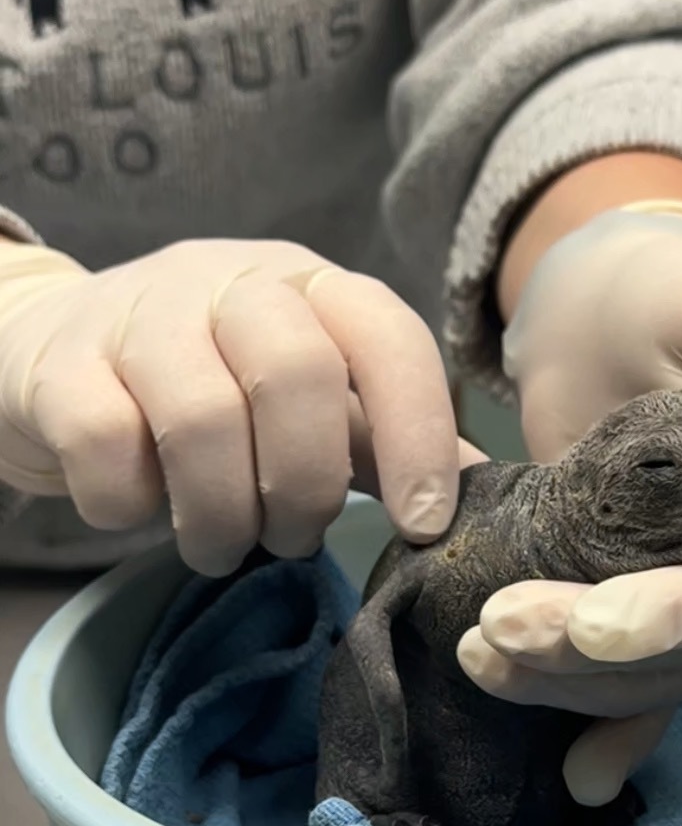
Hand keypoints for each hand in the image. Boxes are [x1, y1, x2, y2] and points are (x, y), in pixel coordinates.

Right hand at [0, 237, 468, 575]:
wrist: (51, 349)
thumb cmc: (208, 384)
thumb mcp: (307, 402)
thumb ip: (384, 440)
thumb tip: (487, 492)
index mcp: (311, 287)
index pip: (386, 337)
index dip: (417, 433)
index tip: (422, 525)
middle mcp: (231, 281)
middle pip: (296, 375)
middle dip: (308, 487)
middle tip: (293, 540)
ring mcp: (140, 313)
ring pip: (202, 419)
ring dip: (222, 516)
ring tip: (221, 544)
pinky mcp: (60, 363)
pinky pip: (108, 444)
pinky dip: (131, 505)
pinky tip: (138, 510)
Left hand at [459, 208, 681, 804]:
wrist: (604, 296)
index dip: (673, 620)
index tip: (593, 625)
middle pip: (680, 653)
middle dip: (588, 654)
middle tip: (498, 627)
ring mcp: (677, 597)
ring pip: (635, 679)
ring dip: (558, 683)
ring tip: (477, 651)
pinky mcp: (615, 603)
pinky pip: (616, 688)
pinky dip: (598, 733)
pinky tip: (574, 775)